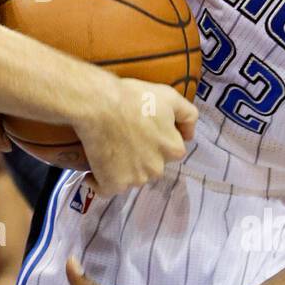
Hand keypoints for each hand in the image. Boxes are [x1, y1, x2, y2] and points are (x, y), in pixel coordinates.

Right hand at [74, 77, 196, 195]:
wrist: (98, 105)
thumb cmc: (132, 98)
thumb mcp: (169, 96)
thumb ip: (188, 115)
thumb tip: (189, 136)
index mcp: (173, 150)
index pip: (168, 150)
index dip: (154, 138)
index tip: (141, 129)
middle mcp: (157, 169)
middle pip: (150, 166)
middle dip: (140, 156)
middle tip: (123, 137)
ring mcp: (135, 179)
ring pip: (131, 177)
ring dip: (122, 168)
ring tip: (107, 148)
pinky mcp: (113, 185)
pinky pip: (108, 189)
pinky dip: (100, 181)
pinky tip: (95, 170)